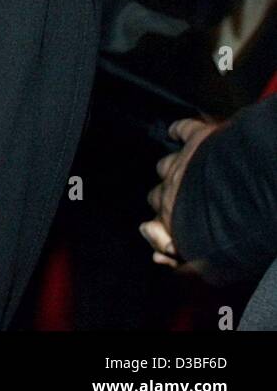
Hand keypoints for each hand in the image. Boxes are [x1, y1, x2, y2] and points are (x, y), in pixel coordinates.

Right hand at [139, 117, 220, 267]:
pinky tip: (176, 132)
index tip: (169, 242)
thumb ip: (179, 262)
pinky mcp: (198, 139)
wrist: (237, 193)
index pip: (154, 227)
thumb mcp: (202, 260)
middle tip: (179, 207)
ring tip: (183, 173)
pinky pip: (183, 129)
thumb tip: (158, 258)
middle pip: (156, 194)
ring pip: (165, 164)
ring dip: (173, 169)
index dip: (159, 234)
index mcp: (170, 217)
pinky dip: (179, 130)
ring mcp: (182, 161)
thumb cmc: (223, 230)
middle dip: (165, 201)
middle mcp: (169, 188)